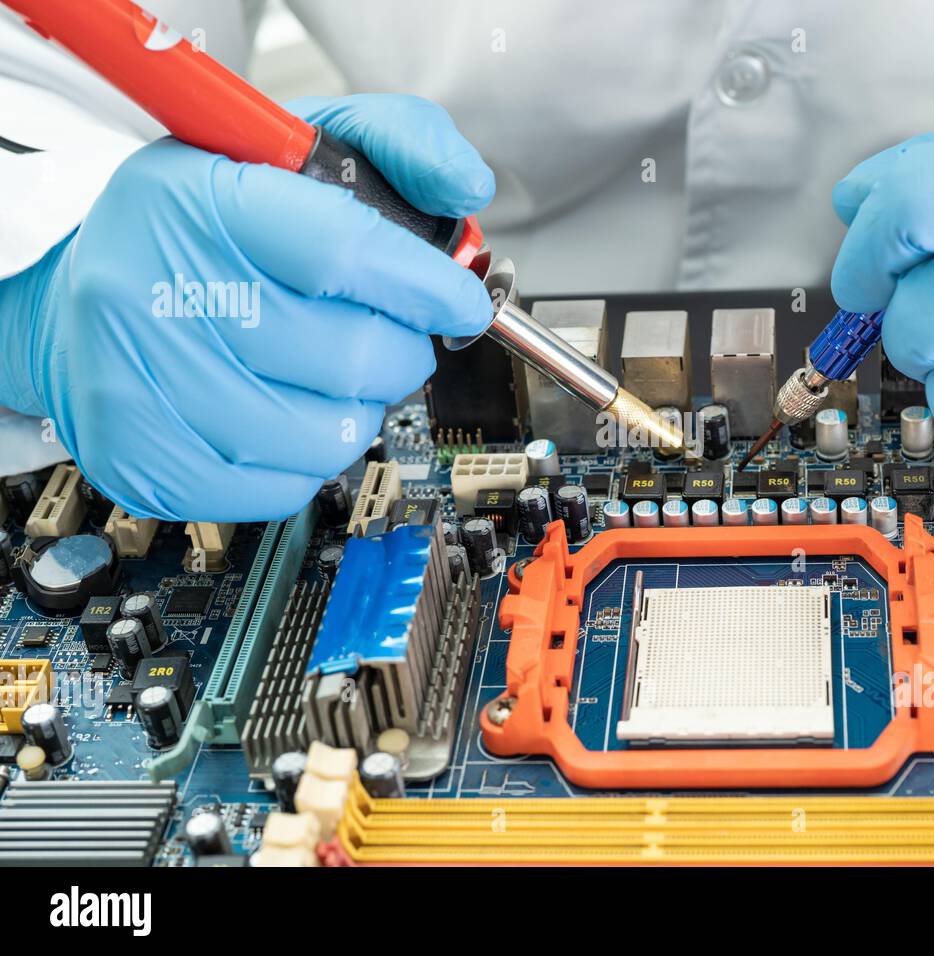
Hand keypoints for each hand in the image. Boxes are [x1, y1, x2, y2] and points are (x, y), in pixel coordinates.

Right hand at [0, 94, 492, 521]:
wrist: (82, 297)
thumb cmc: (204, 226)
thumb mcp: (292, 149)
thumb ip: (396, 140)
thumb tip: (465, 183)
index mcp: (194, 200)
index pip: (345, 251)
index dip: (426, 287)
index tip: (460, 303)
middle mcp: (151, 292)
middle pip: (351, 356)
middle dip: (401, 351)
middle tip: (388, 335)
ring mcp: (140, 386)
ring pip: (329, 435)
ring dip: (359, 409)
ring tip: (331, 372)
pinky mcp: (142, 462)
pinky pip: (286, 488)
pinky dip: (309, 457)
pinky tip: (287, 411)